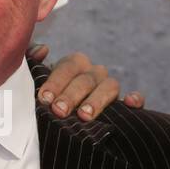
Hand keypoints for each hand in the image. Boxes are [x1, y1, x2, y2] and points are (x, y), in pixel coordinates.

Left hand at [27, 43, 144, 120]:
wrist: (63, 119)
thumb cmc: (49, 98)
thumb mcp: (36, 79)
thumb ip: (32, 61)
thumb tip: (43, 49)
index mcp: (74, 65)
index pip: (68, 66)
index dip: (56, 81)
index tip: (44, 98)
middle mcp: (94, 74)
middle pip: (86, 79)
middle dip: (71, 95)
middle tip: (58, 111)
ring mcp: (110, 88)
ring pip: (110, 86)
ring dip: (97, 100)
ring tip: (84, 116)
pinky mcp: (126, 106)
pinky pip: (136, 99)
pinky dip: (135, 99)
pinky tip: (129, 104)